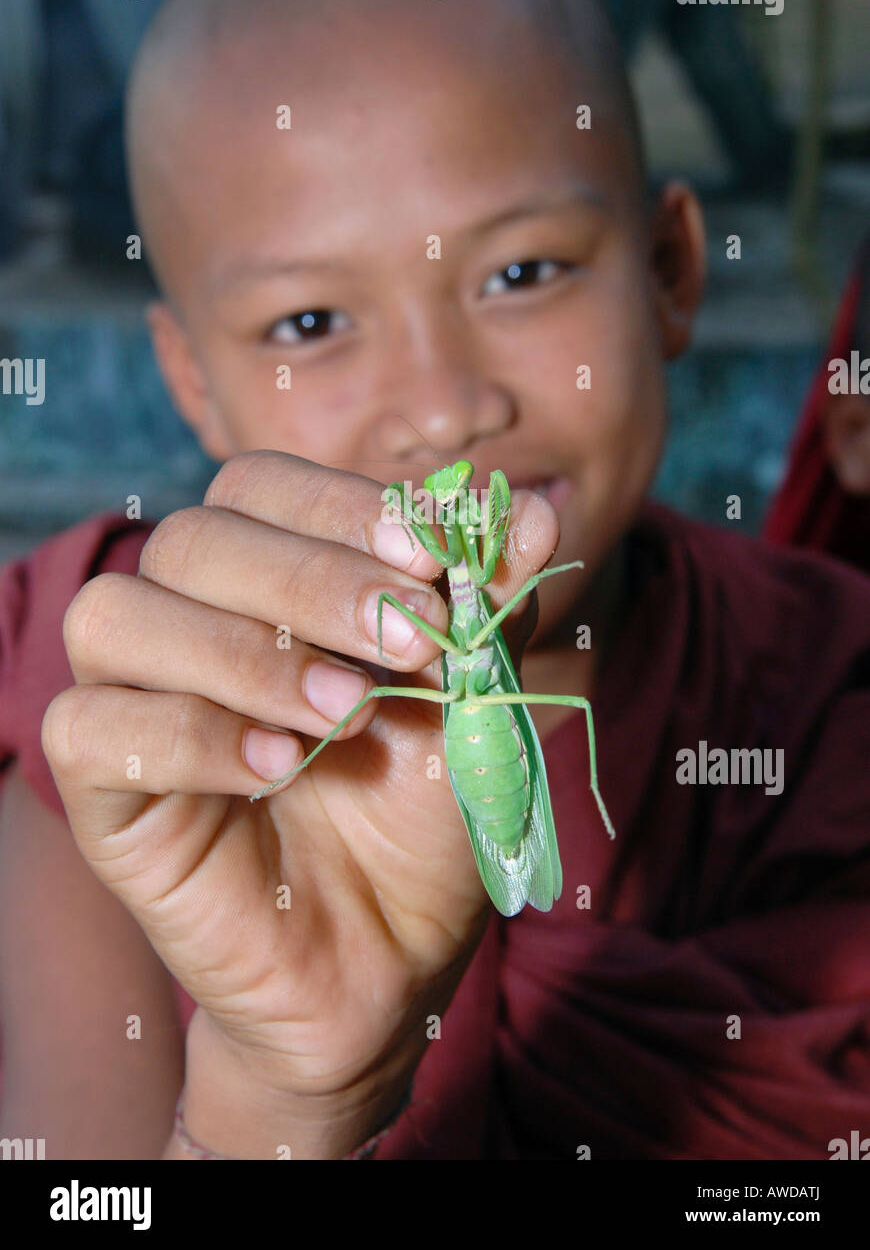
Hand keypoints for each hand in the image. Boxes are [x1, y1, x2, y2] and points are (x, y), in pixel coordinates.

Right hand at [42, 451, 558, 1152]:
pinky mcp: (101, 792)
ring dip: (244, 653)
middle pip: (193, 540)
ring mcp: (132, 700)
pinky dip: (190, 737)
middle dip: (310, 578)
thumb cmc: (421, 813)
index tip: (431, 558)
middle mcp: (184, 620)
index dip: (339, 508)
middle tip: (409, 639)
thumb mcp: (471, 700)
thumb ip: (490, 606)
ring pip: (118, 615)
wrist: (390, 953)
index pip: (260, 486)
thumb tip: (536, 509)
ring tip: (346, 714)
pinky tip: (278, 769)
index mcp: (262, 577)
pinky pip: (91, 729)